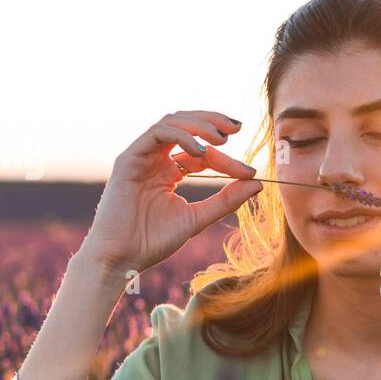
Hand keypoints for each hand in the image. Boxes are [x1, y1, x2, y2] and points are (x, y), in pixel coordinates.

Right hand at [80, 110, 261, 275]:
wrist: (122, 258)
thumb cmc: (153, 241)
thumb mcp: (198, 218)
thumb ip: (226, 200)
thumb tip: (258, 183)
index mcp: (169, 172)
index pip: (202, 153)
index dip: (226, 157)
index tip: (249, 171)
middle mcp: (155, 159)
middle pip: (185, 125)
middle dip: (212, 121)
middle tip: (238, 127)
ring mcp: (141, 157)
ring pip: (171, 122)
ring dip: (199, 125)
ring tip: (221, 138)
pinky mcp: (128, 159)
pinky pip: (157, 133)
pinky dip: (181, 136)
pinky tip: (199, 150)